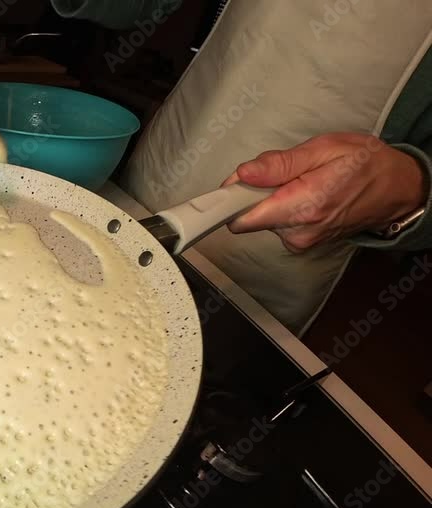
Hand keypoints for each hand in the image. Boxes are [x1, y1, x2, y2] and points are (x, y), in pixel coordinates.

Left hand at [221, 133, 428, 252]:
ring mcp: (300, 240)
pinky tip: (304, 193)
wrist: (398, 189)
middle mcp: (298, 231)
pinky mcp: (302, 242)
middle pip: (247, 216)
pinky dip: (281, 207)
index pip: (241, 218)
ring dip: (270, 199)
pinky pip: (276, 223)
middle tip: (281, 172)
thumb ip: (280, 164)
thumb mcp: (324, 149)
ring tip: (301, 181)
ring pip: (261, 218)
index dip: (227, 201)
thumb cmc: (365, 163)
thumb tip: (242, 174)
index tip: (225, 188)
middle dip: (253, 192)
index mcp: (303, 207)